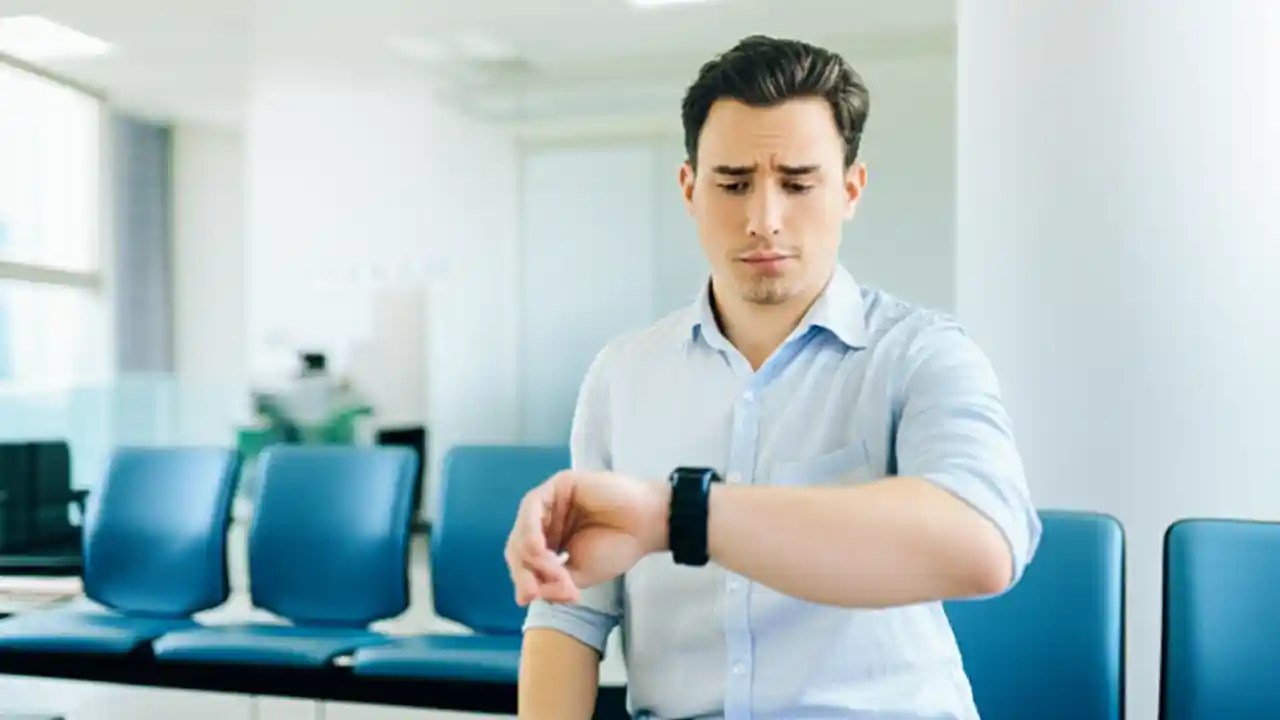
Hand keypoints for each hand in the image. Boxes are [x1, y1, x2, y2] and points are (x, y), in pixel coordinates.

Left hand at [505, 470, 669, 605]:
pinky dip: (531, 529)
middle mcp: (547, 522)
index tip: (529, 599)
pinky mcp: (558, 485)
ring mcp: (551, 502)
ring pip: (522, 528)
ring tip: (549, 570)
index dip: (522, 580)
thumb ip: (552, 583)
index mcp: (551, 543)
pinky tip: (540, 548)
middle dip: (522, 570)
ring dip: (529, 553)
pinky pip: (533, 506)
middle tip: (533, 591)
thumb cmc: (618, 547)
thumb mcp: (579, 575)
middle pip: (517, 546)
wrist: (646, 525)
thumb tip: (523, 597)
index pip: (524, 562)